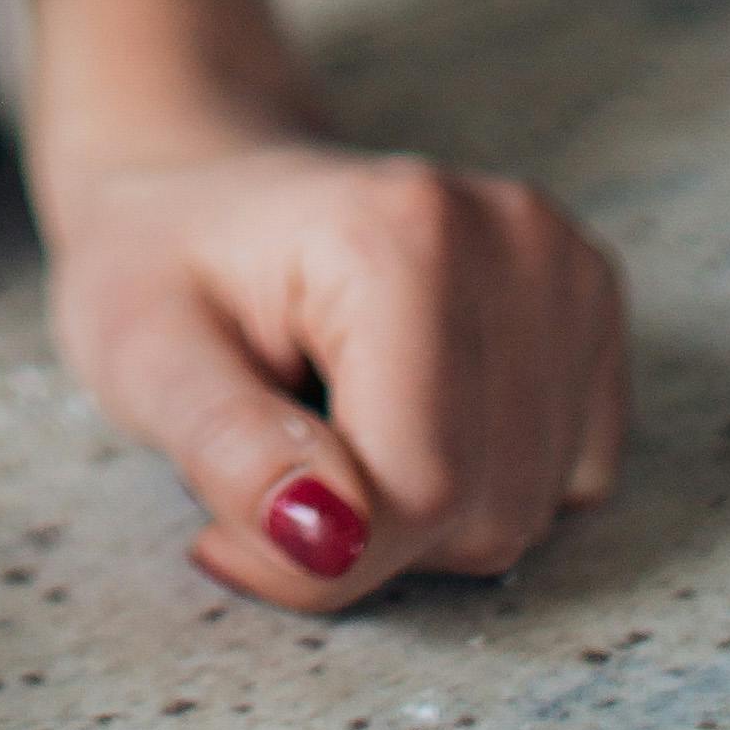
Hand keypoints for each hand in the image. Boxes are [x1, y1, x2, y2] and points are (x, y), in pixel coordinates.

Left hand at [42, 121, 627, 609]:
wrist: (199, 175)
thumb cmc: (160, 262)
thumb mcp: (142, 352)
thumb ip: (231, 449)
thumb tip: (330, 539)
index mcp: (404, 233)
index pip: (421, 490)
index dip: (321, 554)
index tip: (225, 526)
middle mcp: (512, 235)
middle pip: (487, 511)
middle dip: (370, 533)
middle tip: (273, 461)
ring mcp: (564, 265)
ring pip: (531, 510)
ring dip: (422, 516)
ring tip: (332, 421)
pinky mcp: (586, 305)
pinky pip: (569, 480)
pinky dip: (483, 483)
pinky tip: (403, 409)